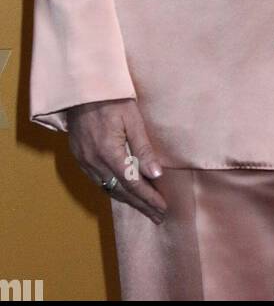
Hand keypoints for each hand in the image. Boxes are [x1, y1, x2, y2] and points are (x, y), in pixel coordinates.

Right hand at [67, 99, 167, 222]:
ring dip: (128, 200)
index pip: (133, 183)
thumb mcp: (133, 119)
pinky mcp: (79, 157)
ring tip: (145, 209)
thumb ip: (143, 147)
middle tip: (158, 216)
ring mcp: (84, 161)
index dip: (149, 198)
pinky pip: (98, 181)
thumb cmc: (112, 99)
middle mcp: (95, 162)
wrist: (82, 89)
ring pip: (109, 188)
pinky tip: (123, 194)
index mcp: (109, 152)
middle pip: (121, 191)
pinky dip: (113, 190)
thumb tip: (156, 174)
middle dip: (141, 205)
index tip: (163, 208)